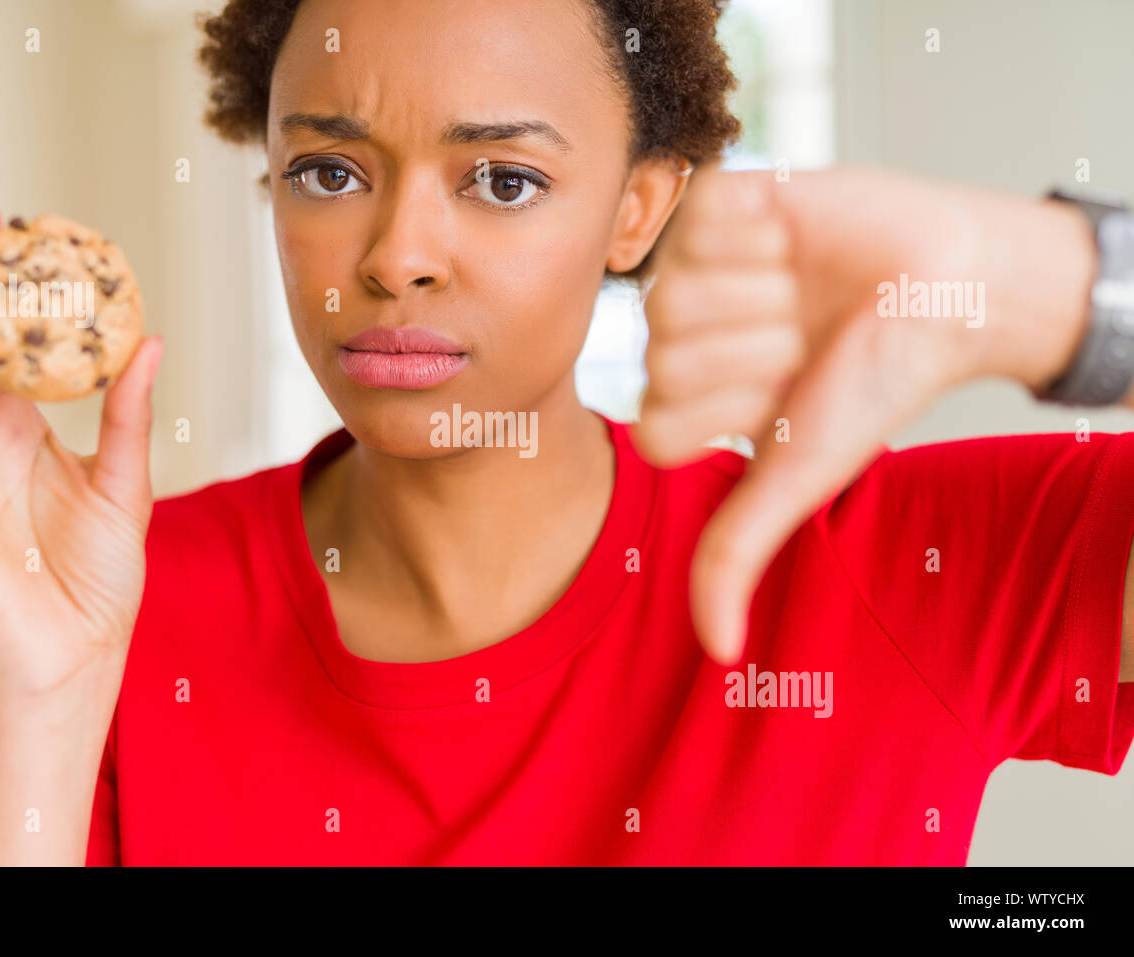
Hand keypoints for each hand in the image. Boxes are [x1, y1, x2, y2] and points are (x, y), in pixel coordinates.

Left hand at [631, 164, 1095, 663]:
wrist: (946, 287)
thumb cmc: (873, 384)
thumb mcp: (801, 475)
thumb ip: (739, 552)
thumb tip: (720, 651)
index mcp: (686, 402)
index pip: (653, 428)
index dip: (733, 417)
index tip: (786, 399)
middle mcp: (677, 338)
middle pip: (660, 362)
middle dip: (754, 357)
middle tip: (801, 339)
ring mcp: (689, 268)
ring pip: (672, 295)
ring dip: (762, 299)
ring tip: (800, 291)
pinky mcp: (714, 201)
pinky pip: (699, 221)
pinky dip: (764, 236)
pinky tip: (792, 241)